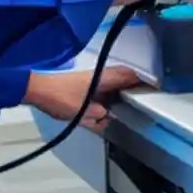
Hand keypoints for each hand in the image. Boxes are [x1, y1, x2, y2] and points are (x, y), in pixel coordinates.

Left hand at [23, 67, 140, 134]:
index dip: (145, 80)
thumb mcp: (81, 112)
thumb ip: (98, 116)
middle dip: (136, 87)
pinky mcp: (84, 87)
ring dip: (123, 92)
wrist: (36, 91)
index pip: (130, 75)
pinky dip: (111, 97)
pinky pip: (104, 90)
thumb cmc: (59, 97)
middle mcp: (100, 77)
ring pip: (114, 84)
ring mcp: (92, 81)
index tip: (157, 88)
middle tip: (148, 99)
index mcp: (103, 79)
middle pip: (125, 78)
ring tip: (133, 106)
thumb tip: (106, 117)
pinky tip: (111, 109)